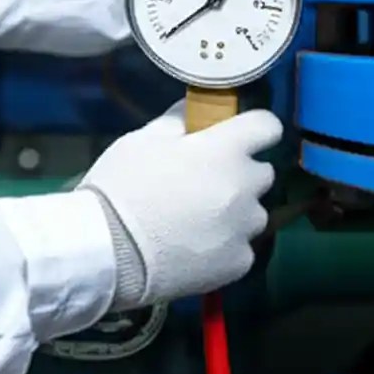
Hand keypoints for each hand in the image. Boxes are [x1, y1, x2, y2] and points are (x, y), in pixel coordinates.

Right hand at [79, 101, 282, 310]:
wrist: (106, 252)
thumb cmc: (120, 188)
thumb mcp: (141, 141)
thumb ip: (178, 122)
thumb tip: (194, 111)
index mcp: (225, 149)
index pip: (267, 126)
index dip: (255, 129)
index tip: (241, 136)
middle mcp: (245, 186)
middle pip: (262, 173)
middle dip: (241, 174)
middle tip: (207, 184)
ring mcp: (245, 228)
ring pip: (254, 213)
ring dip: (237, 213)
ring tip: (199, 223)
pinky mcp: (239, 262)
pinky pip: (243, 248)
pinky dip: (227, 247)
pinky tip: (197, 249)